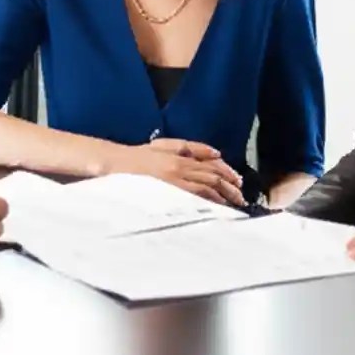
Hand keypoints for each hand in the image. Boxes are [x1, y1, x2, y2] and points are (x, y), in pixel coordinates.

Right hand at [113, 139, 245, 206]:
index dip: (228, 173)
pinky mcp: (167, 190)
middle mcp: (181, 165)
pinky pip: (194, 196)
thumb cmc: (136, 157)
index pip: (212, 164)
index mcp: (181, 154)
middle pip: (213, 176)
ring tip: (234, 204)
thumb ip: (189, 147)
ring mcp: (174, 178)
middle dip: (231, 187)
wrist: (113, 163)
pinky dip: (208, 201)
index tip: (238, 181)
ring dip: (224, 195)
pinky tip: (216, 208)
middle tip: (241, 197)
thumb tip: (215, 153)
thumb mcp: (164, 146)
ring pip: (207, 186)